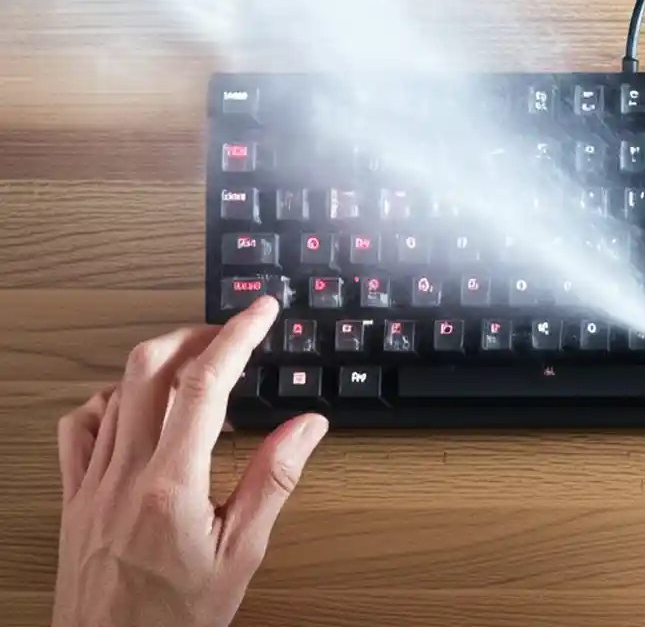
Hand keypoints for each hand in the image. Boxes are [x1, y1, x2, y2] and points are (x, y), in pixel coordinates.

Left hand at [53, 297, 327, 626]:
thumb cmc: (173, 619)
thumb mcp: (241, 555)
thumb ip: (273, 482)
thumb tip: (305, 427)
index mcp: (172, 484)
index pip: (207, 384)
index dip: (237, 336)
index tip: (260, 312)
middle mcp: (125, 473)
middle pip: (151, 369)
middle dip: (195, 335)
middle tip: (229, 330)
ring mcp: (93, 482)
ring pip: (116, 391)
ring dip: (157, 363)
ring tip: (193, 363)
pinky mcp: (74, 498)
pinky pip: (78, 428)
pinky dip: (107, 400)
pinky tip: (130, 406)